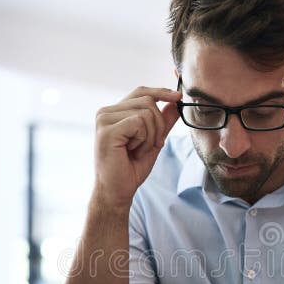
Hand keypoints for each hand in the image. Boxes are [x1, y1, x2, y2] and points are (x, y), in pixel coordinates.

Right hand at [93, 87, 181, 209]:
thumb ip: (163, 121)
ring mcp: (104, 120)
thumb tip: (175, 101)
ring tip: (138, 150)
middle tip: (151, 145)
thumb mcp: (153, 141)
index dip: (161, 92)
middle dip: (158, 125)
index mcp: (114, 112)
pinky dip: (144, 140)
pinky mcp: (107, 130)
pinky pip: (139, 123)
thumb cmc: (130, 169)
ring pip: (146, 112)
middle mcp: (106, 112)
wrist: (117, 191)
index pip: (141, 92)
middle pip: (147, 101)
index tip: (178, 97)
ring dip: (150, 135)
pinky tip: (132, 151)